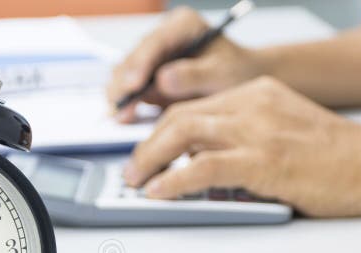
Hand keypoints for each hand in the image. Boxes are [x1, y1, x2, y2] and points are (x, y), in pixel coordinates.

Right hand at [107, 7, 265, 122]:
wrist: (239, 85)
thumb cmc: (236, 75)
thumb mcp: (222, 75)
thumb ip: (194, 76)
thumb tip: (162, 81)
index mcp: (182, 25)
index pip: (155, 42)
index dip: (140, 64)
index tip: (133, 86)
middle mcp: (162, 37)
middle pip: (133, 58)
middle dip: (124, 85)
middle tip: (121, 110)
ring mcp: (152, 58)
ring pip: (124, 74)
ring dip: (121, 96)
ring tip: (122, 118)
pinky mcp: (146, 77)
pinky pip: (128, 90)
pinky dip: (125, 104)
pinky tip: (126, 119)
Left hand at [123, 77, 360, 217]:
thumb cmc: (332, 156)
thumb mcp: (281, 129)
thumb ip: (242, 135)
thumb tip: (198, 162)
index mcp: (255, 92)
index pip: (192, 106)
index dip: (160, 130)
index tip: (145, 151)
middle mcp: (251, 103)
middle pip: (179, 116)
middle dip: (147, 145)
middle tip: (133, 171)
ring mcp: (256, 130)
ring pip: (183, 133)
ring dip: (150, 160)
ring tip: (136, 183)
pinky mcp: (262, 160)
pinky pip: (202, 166)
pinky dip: (173, 180)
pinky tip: (158, 192)